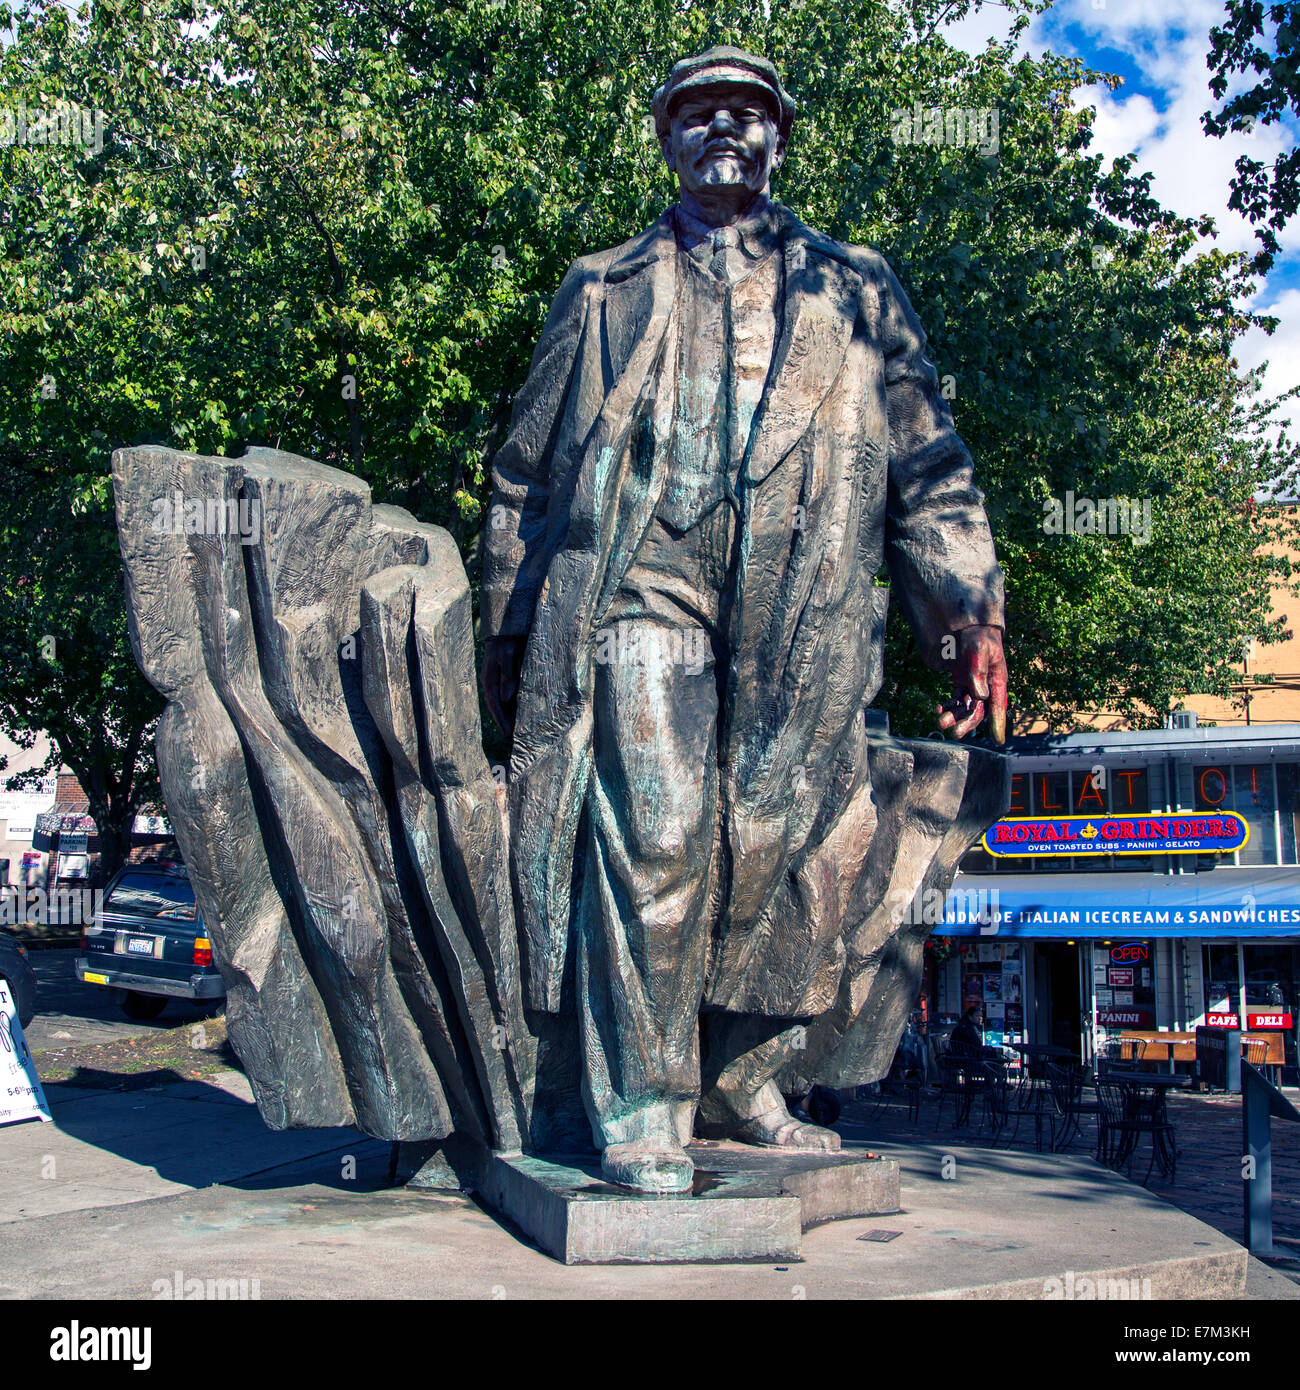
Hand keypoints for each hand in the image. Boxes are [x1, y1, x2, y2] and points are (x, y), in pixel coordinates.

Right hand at [481, 635, 525, 739]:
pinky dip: (509, 704)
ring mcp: (494, 679)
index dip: (501, 720)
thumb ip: (507, 676)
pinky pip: (503, 694)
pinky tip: (516, 710)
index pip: (494, 705)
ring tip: (514, 728)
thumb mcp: (508, 656)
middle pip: (496, 706)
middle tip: (511, 736)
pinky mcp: (500, 675)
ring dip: (506, 714)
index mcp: (489, 680)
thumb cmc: (507, 641)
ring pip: (500, 701)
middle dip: (503, 721)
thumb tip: (506, 697)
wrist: (505, 628)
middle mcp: (490, 682)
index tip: (507, 733)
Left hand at [937, 625, 1006, 743]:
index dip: (998, 723)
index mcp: (997, 678)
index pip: (998, 704)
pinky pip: (956, 698)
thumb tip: (980, 695)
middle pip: (979, 710)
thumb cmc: (976, 634)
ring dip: (955, 716)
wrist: (963, 623)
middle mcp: (987, 684)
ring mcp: (973, 683)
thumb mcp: (979, 649)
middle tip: (954, 732)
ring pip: (965, 706)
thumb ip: (978, 672)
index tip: (998, 741)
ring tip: (941, 721)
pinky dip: (948, 705)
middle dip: (967, 723)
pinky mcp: (961, 680)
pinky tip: (940, 709)